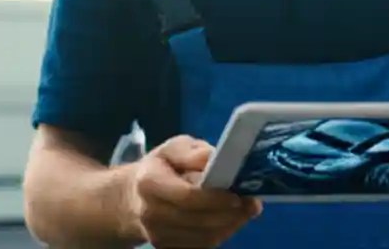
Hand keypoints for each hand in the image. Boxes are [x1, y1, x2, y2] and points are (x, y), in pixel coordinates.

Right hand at [124, 135, 261, 247]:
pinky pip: (202, 245)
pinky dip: (222, 233)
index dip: (216, 198)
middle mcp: (151, 214)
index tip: (238, 194)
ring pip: (204, 237)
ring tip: (247, 210)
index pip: (187, 197)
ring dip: (231, 225)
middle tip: (252, 203)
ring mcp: (158, 236)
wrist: (135, 198)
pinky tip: (232, 220)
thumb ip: (193, 153)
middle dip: (230, 214)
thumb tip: (216, 159)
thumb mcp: (174, 149)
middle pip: (198, 220)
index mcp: (149, 183)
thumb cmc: (161, 167)